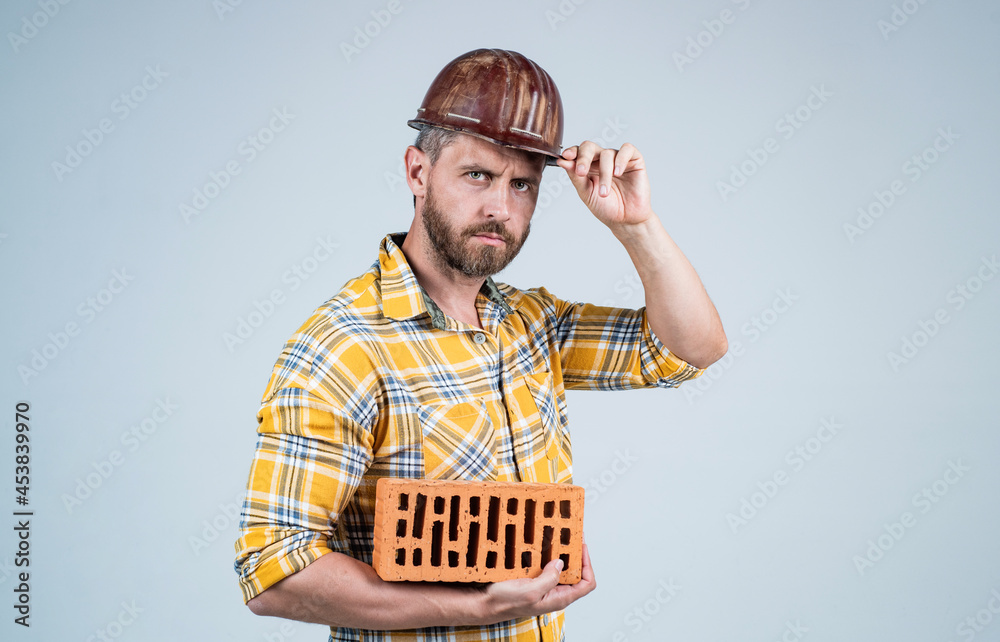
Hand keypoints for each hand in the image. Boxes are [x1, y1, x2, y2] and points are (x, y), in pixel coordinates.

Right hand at [479, 542, 595, 621]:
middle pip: (577, 573)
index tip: (582, 547)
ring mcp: (546, 586)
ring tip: (560, 538)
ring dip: (563, 553)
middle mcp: (555, 592)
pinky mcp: (536, 579)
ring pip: (563, 568)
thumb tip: (561, 564)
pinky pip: (548, 566)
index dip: (588, 565)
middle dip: (576, 555)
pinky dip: (548, 555)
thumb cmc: (506, 602)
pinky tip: (543, 545)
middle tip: (572, 537)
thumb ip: (549, 579)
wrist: (487, 602)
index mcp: (559, 598)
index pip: (586, 584)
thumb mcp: (531, 592)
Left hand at [556, 141, 652, 228]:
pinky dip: (620, 159)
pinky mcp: (634, 160)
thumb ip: (575, 177)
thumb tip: (562, 161)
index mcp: (588, 166)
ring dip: (604, 173)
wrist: (626, 220)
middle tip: (581, 171)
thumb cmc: (606, 208)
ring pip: (607, 154)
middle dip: (584, 158)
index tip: (566, 157)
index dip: (572, 152)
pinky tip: (617, 173)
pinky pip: (627, 149)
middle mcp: (602, 160)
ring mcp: (618, 159)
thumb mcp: (586, 193)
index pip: (578, 152)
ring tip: (604, 192)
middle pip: (589, 147)